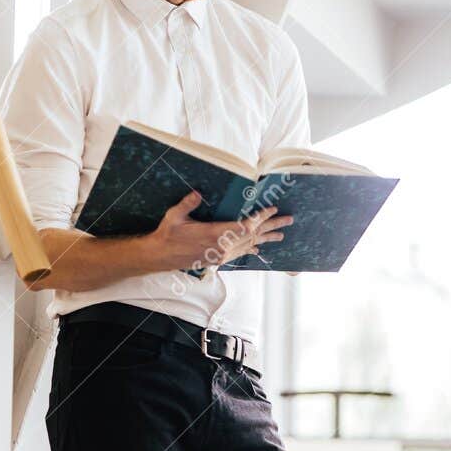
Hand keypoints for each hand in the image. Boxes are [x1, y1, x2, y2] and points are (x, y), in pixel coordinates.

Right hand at [150, 191, 292, 271]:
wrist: (162, 256)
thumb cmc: (168, 235)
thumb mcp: (175, 216)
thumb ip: (188, 204)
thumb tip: (197, 192)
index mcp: (215, 235)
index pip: (245, 227)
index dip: (260, 218)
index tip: (272, 209)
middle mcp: (222, 247)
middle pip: (253, 236)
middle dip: (272, 226)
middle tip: (288, 220)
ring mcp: (222, 255)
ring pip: (250, 245)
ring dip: (266, 238)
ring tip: (281, 234)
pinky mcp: (219, 259)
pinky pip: (240, 253)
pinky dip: (251, 248)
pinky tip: (259, 248)